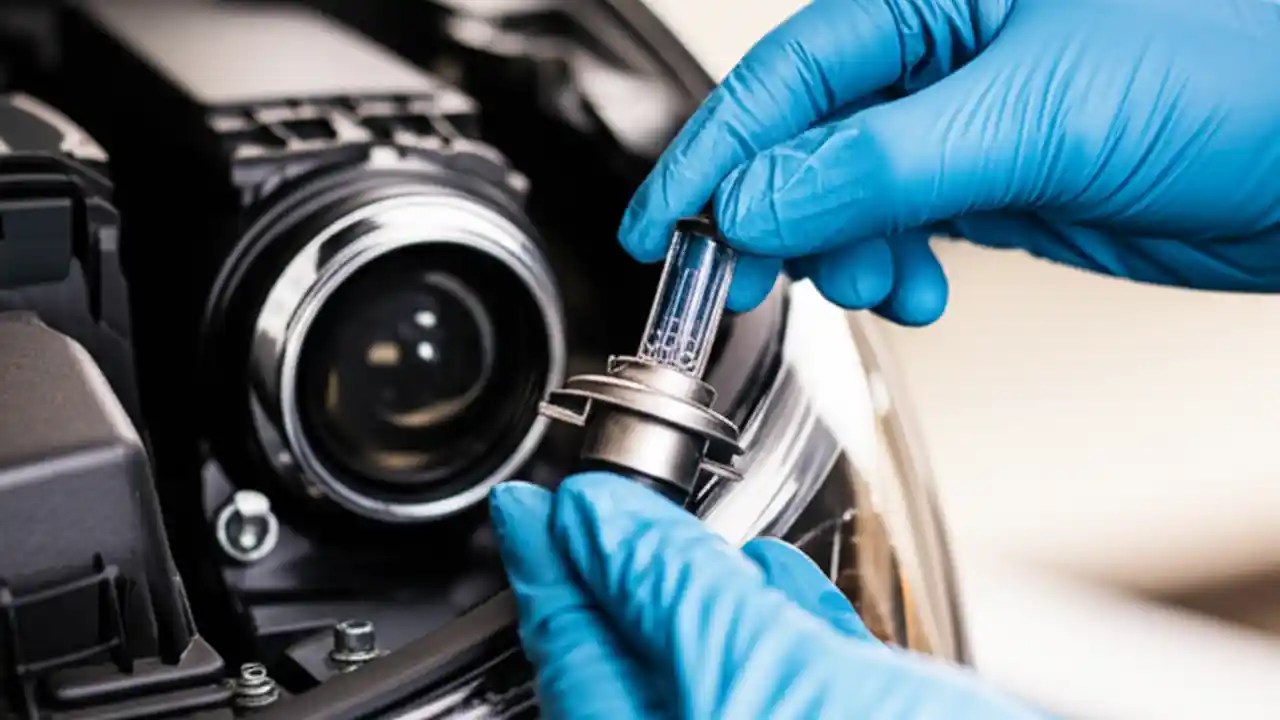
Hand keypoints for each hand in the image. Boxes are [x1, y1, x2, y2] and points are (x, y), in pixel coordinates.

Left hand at [489, 472, 1047, 718]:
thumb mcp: (769, 681)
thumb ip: (675, 596)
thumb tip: (600, 523)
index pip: (576, 658)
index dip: (550, 571)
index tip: (531, 506)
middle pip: (635, 663)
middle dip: (610, 573)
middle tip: (580, 504)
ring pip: (712, 664)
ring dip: (688, 585)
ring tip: (661, 523)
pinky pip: (791, 676)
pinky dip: (776, 616)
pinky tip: (773, 574)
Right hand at [620, 0, 1279, 324]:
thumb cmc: (1236, 76)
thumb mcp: (1032, 116)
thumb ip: (877, 163)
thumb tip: (761, 198)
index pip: (788, 75)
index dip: (715, 152)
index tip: (664, 221)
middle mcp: (942, 54)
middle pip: (804, 136)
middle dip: (769, 214)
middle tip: (742, 275)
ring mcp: (964, 121)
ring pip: (845, 192)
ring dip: (836, 252)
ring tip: (869, 283)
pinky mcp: (993, 180)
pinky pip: (899, 225)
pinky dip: (890, 267)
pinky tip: (917, 287)